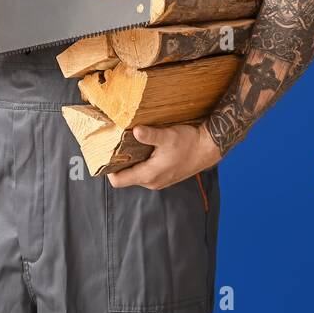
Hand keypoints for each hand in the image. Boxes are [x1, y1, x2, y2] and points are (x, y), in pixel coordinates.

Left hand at [106, 121, 222, 190]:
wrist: (208, 148)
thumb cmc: (188, 143)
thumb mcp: (168, 136)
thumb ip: (150, 135)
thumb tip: (136, 130)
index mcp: (149, 175)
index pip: (118, 181)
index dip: (108, 170)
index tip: (105, 154)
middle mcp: (152, 182)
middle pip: (125, 177)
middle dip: (118, 164)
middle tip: (114, 146)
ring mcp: (159, 180)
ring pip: (136, 174)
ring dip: (130, 162)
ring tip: (127, 145)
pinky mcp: (164, 175)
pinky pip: (146, 172)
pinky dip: (141, 162)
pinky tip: (143, 148)